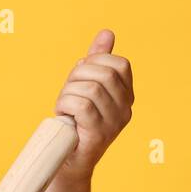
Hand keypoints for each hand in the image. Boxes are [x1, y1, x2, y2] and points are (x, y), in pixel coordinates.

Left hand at [54, 28, 133, 181]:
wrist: (67, 158)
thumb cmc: (75, 119)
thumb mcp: (86, 84)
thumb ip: (97, 60)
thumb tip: (107, 33)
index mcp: (127, 95)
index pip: (120, 64)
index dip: (95, 61)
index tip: (81, 75)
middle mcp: (126, 109)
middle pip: (103, 74)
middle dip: (78, 76)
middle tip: (68, 92)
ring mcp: (115, 123)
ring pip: (90, 89)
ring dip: (68, 93)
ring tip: (65, 106)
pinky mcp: (99, 135)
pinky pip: (82, 106)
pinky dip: (66, 105)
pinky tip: (63, 114)